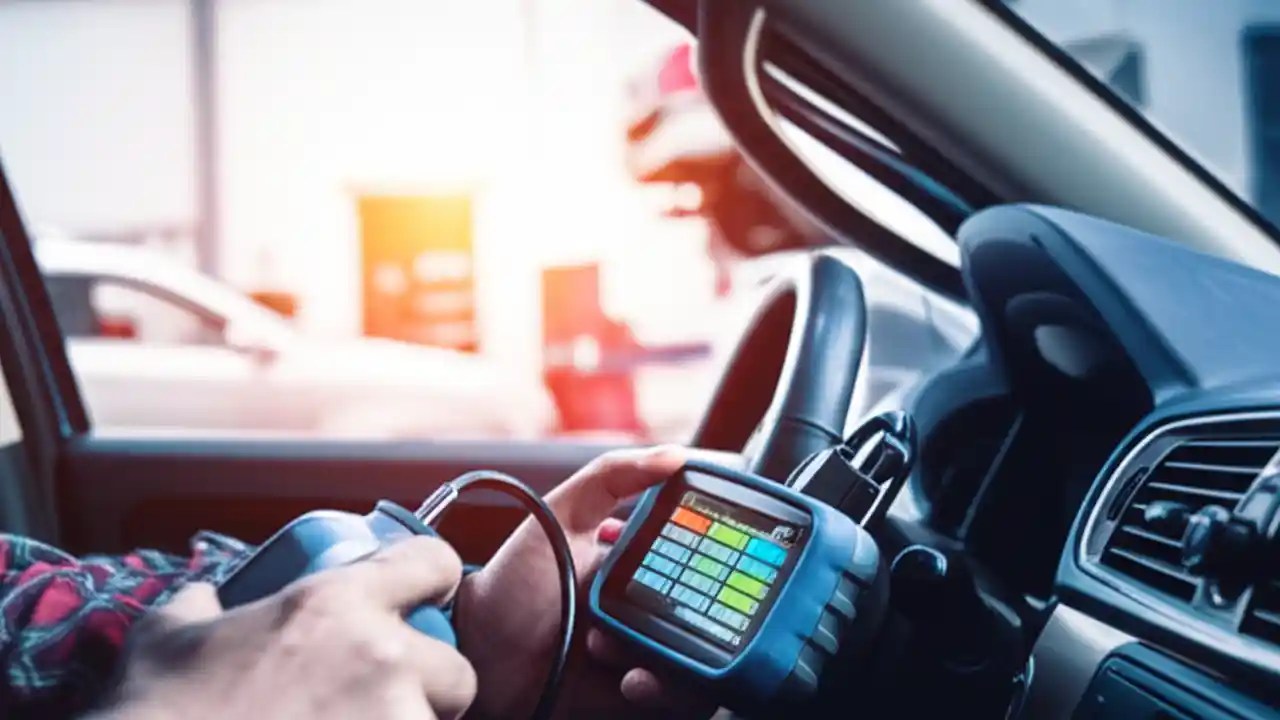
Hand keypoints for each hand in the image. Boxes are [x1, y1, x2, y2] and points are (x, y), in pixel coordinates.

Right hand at [92, 536, 475, 719]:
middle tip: (385, 702)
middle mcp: (380, 656)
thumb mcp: (167, 637)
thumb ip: (202, 605)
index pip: (434, 563)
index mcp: (336, 603)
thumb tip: (205, 599)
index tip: (424, 600)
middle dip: (429, 689)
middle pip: (457, 670)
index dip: (431, 581)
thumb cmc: (158, 711)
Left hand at [455, 446, 716, 719]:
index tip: (715, 562)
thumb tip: (675, 455)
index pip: (696, 561)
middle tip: (665, 617)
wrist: (476, 657)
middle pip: (708, 615)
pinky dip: (667, 693)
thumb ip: (612, 476)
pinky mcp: (633, 696)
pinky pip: (677, 699)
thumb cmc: (510, 585)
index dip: (713, 562)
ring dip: (678, 659)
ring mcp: (641, 655)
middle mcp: (645, 610)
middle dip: (701, 619)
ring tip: (632, 652)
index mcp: (635, 565)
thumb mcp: (563, 515)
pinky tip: (634, 682)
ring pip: (701, 660)